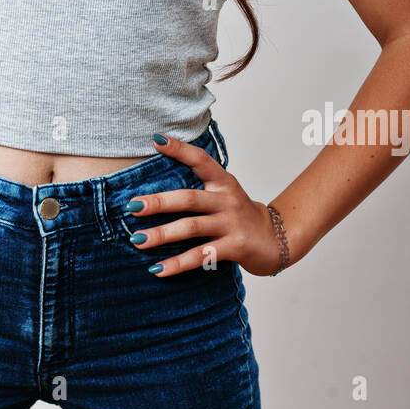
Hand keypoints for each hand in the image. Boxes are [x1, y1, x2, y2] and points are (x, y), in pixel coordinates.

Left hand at [125, 133, 283, 277]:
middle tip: (132, 206)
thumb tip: (154, 191)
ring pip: (191, 228)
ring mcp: (231, 223)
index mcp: (223, 182)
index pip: (200, 159)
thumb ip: (198, 189)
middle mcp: (227, 200)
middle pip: (189, 199)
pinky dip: (178, 263)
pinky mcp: (235, 247)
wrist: (277, 239)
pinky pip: (201, 256)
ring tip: (136, 240)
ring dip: (162, 234)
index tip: (156, 139)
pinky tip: (157, 269)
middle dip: (158, 202)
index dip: (179, 149)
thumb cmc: (239, 216)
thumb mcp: (223, 194)